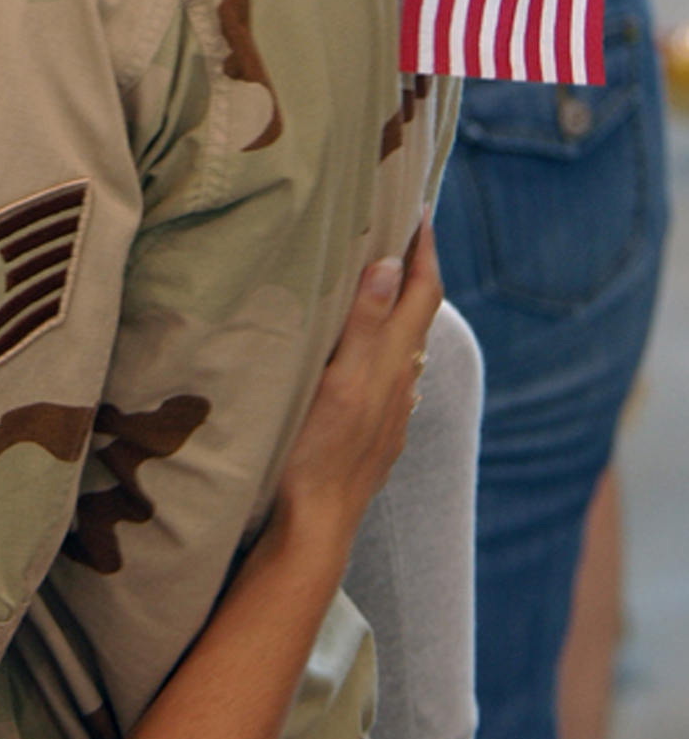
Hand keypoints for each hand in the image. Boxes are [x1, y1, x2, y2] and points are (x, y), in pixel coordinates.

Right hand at [276, 224, 442, 539]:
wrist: (315, 529)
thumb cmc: (319, 454)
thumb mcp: (339, 381)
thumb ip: (365, 323)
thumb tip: (392, 265)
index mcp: (393, 363)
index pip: (422, 292)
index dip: (424, 250)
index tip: (419, 209)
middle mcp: (401, 384)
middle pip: (418, 316)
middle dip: (414, 271)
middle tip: (399, 231)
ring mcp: (390, 413)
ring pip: (404, 346)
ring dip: (398, 308)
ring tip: (380, 281)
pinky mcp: (374, 434)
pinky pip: (390, 375)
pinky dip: (384, 345)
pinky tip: (367, 354)